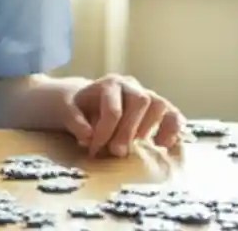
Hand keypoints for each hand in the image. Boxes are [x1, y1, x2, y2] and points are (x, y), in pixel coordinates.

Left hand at [60, 74, 183, 157]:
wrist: (85, 102)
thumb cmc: (77, 107)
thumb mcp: (65, 109)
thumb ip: (73, 120)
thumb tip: (88, 136)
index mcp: (109, 84)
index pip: (113, 108)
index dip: (106, 132)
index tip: (95, 150)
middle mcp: (131, 86)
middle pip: (141, 101)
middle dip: (129, 131)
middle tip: (117, 153)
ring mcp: (146, 95)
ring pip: (160, 104)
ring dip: (151, 128)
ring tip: (137, 146)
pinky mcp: (158, 110)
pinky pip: (173, 115)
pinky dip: (173, 129)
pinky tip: (162, 145)